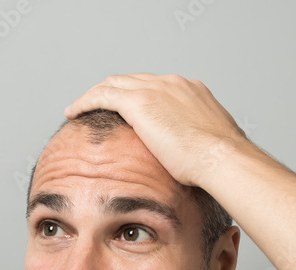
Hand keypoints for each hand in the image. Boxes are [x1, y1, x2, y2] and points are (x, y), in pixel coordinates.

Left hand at [64, 73, 248, 187]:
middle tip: (99, 105)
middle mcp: (172, 84)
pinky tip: (73, 112)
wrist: (221, 158)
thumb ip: (199, 146)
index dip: (139, 97)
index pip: (157, 88)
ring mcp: (155, 90)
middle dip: (114, 92)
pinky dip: (86, 101)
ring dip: (96, 94)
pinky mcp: (138, 102)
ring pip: (114, 84)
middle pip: (133, 80)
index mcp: (192, 92)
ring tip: (79, 108)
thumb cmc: (221, 162)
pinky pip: (102, 95)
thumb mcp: (212, 147)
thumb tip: (198, 161)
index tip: (129, 111)